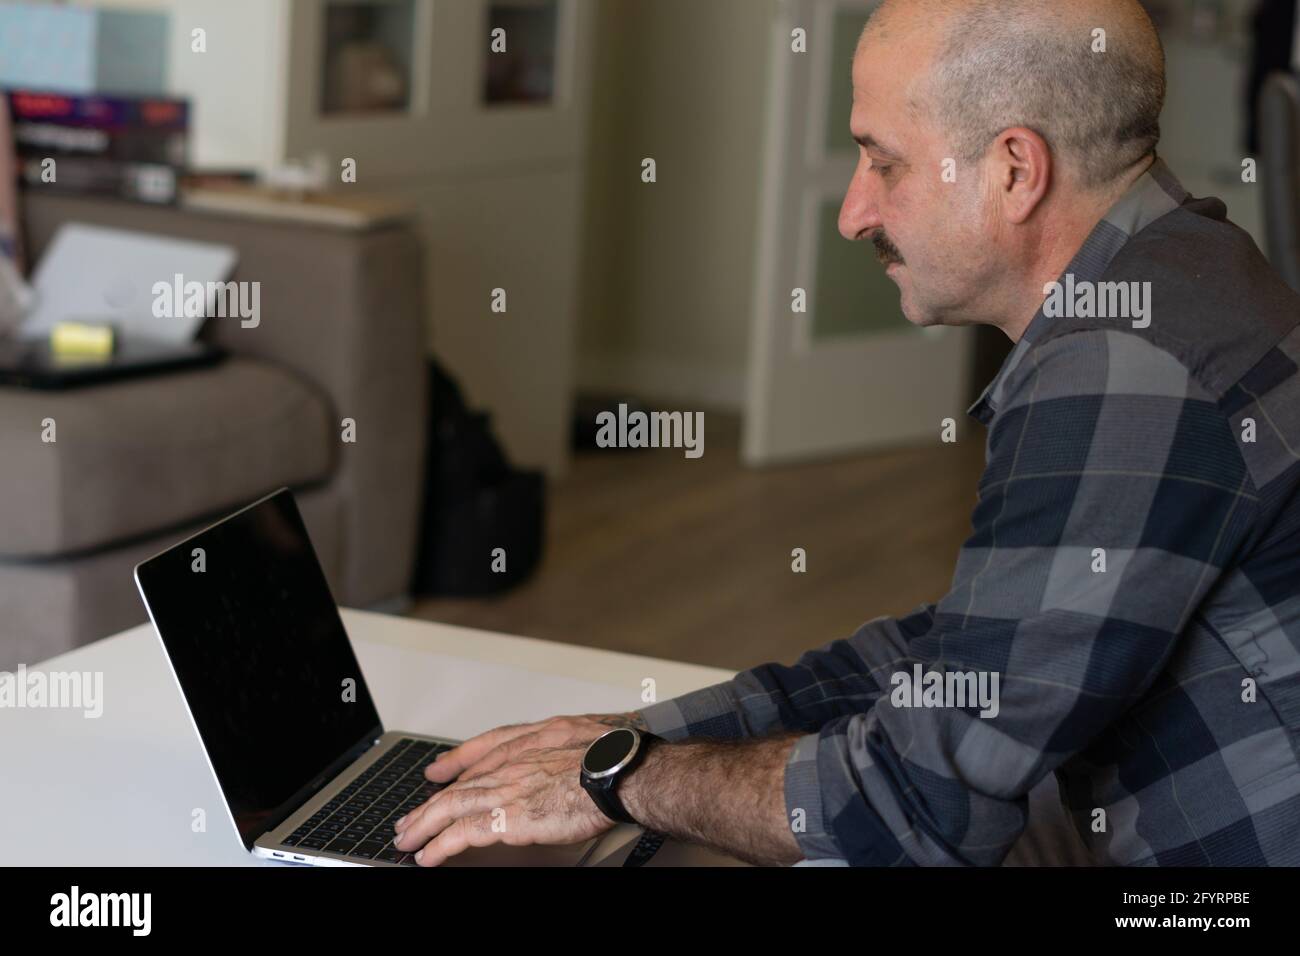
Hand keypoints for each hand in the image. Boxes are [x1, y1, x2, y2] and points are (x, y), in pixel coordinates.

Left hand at [391, 713, 640, 865]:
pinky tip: (429, 855)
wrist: (616, 770)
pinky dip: (441, 845)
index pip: (485, 749)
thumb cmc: (612, 754)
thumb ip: (565, 745)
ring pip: (452, 806)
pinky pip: (462, 833)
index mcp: (534, 739)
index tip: (439, 771)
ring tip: (409, 839)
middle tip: (411, 818)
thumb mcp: (586, 733)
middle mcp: (514, 761)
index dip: (459, 762)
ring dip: (425, 824)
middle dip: (430, 803)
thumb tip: (565, 759)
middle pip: (461, 782)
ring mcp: (507, 789)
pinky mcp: (506, 818)